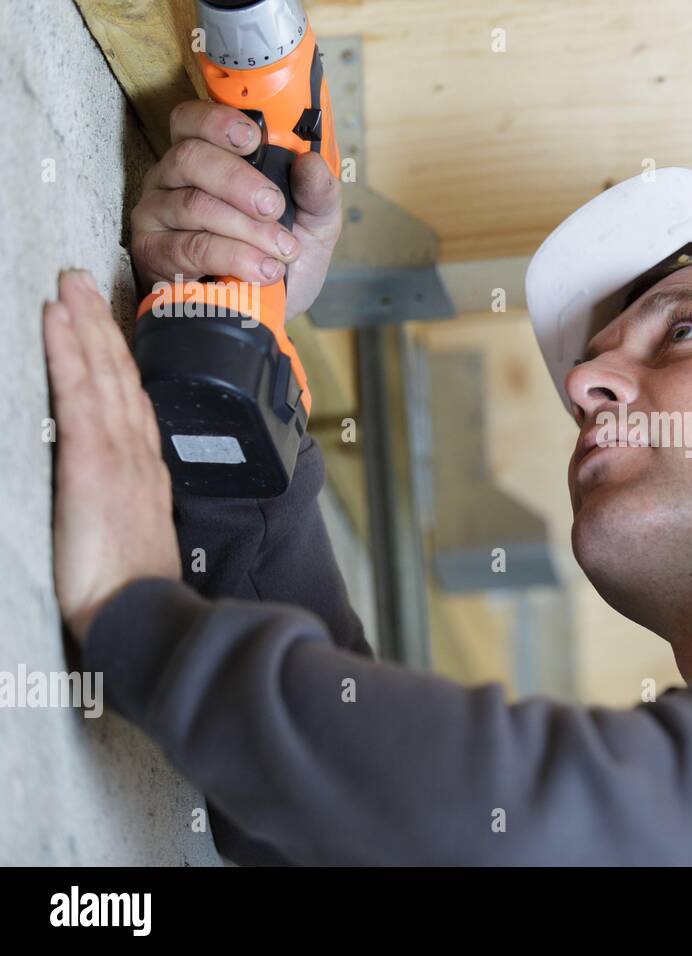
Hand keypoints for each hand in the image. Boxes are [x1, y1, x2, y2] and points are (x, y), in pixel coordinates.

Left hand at [43, 270, 181, 644]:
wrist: (141, 614)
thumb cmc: (133, 589)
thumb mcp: (134, 541)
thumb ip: (126, 507)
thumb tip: (112, 495)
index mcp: (146, 472)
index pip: (131, 401)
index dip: (116, 359)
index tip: (102, 326)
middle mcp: (137, 453)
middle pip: (118, 376)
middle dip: (98, 325)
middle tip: (80, 281)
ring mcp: (118, 454)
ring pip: (101, 373)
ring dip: (82, 324)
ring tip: (67, 285)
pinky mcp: (92, 463)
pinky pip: (79, 394)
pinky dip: (70, 352)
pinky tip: (56, 321)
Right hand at [129, 99, 341, 318]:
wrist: (263, 313)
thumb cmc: (279, 258)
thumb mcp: (314, 226)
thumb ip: (319, 193)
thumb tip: (311, 162)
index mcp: (206, 158)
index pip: (192, 121)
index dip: (219, 122)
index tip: (255, 140)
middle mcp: (172, 180)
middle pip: (191, 157)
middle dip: (240, 181)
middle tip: (274, 208)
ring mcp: (157, 215)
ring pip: (193, 205)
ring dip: (247, 229)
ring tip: (281, 251)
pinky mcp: (153, 253)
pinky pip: (189, 247)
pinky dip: (233, 257)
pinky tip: (262, 270)